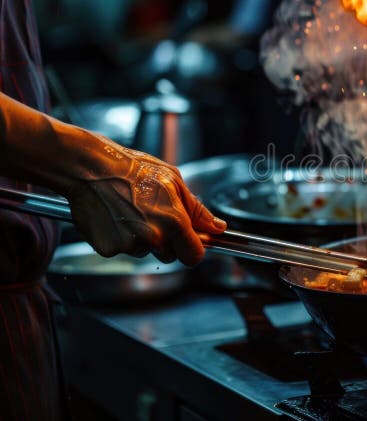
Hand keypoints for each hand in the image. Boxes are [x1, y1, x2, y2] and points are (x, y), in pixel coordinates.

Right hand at [65, 137, 225, 264]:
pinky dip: (121, 238)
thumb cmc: (133, 170)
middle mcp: (153, 238)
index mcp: (174, 222)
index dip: (193, 248)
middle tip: (154, 215)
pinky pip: (122, 250)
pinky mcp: (107, 249)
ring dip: (142, 238)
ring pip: (145, 252)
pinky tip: (116, 217)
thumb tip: (217, 227)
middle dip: (167, 241)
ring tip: (131, 211)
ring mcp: (128, 245)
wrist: (91, 169)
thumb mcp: (174, 181)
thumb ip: (198, 210)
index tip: (190, 241)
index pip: (194, 256)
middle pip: (170, 256)